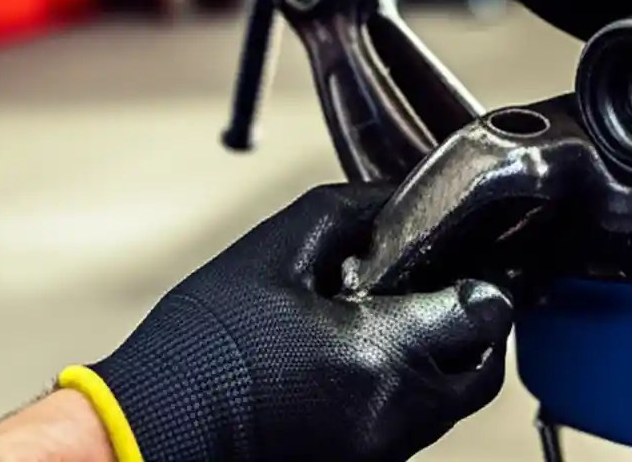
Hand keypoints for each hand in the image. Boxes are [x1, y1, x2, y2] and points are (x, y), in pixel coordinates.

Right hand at [80, 184, 511, 461]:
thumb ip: (348, 213)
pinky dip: (410, 388)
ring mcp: (384, 451)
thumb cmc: (198, 353)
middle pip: (483, 364)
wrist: (147, 439)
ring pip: (455, 398)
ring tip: (394, 320)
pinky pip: (417, 423)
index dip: (476, 276)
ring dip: (443, 355)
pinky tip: (365, 359)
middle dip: (471, 320)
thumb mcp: (271, 256)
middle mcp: (397, 413)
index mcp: (381, 355)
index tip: (454, 259)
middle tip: (438, 288)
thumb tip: (400, 195)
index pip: (484, 310)